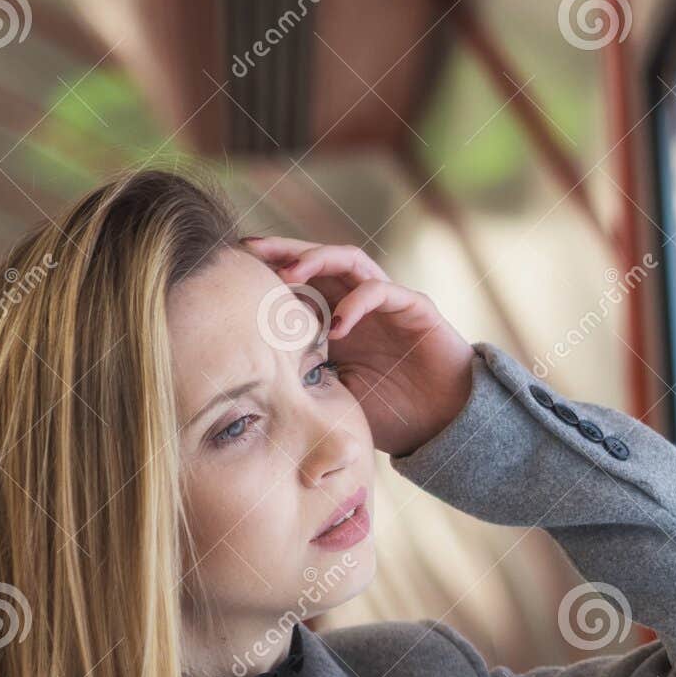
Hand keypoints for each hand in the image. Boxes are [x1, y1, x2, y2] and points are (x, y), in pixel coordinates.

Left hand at [241, 236, 473, 456]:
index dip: (268, 270)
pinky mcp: (416, 308)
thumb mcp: (333, 395)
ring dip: (316, 261)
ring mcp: (388, 301)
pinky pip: (382, 291)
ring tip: (289, 275)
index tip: (232, 269)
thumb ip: (303, 376)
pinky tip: (339, 325)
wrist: (443, 426)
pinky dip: (357, 302)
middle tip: (250, 250)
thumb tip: (252, 375)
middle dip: (284, 250)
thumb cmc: (391, 413)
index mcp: (337, 318)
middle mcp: (360, 302)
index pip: (299, 280)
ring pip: (349, 260)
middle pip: (318, 258)